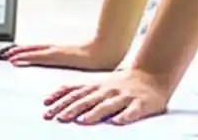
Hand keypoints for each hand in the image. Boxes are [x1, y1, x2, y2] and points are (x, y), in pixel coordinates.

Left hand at [3, 40, 123, 70]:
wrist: (105, 52)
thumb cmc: (96, 56)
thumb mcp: (81, 59)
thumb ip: (73, 60)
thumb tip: (71, 62)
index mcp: (59, 50)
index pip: (39, 50)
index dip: (26, 51)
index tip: (14, 53)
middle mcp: (55, 49)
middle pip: (32, 49)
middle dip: (18, 51)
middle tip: (4, 53)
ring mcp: (55, 51)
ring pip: (32, 52)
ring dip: (18, 54)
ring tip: (6, 56)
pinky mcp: (57, 55)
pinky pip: (37, 57)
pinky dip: (25, 58)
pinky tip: (16, 60)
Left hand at [42, 68, 172, 124]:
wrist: (151, 75)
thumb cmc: (118, 83)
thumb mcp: (95, 83)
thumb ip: (76, 89)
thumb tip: (51, 98)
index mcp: (96, 86)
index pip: (74, 93)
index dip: (60, 101)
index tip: (46, 109)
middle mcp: (107, 91)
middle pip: (86, 100)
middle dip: (71, 109)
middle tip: (58, 118)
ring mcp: (124, 97)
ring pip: (107, 106)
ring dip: (94, 113)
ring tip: (82, 121)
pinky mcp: (140, 104)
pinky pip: (132, 112)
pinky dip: (124, 117)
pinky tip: (116, 122)